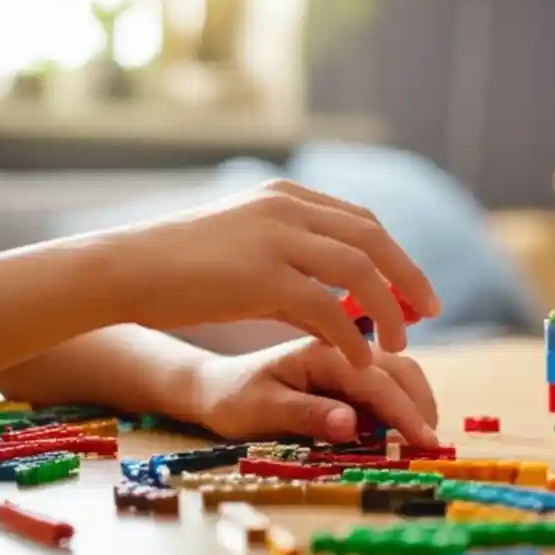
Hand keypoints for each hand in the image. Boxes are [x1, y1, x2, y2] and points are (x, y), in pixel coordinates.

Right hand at [100, 179, 439, 367]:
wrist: (124, 269)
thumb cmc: (179, 270)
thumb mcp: (244, 254)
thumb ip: (293, 270)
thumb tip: (340, 308)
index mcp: (284, 195)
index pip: (360, 220)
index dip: (395, 255)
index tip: (415, 289)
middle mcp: (286, 207)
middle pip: (372, 238)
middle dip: (408, 277)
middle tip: (431, 313)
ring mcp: (274, 237)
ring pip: (358, 270)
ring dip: (388, 310)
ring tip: (399, 345)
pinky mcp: (261, 275)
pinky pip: (327, 307)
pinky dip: (351, 335)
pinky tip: (358, 359)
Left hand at [178, 337, 439, 445]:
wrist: (215, 386)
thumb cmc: (234, 399)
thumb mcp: (261, 411)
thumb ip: (307, 415)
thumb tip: (351, 425)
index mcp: (321, 352)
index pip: (375, 380)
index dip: (404, 412)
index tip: (426, 442)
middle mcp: (339, 346)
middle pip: (398, 366)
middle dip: (420, 403)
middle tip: (431, 444)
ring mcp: (347, 354)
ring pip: (399, 368)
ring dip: (416, 398)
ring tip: (422, 434)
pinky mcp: (348, 366)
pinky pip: (387, 376)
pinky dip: (404, 396)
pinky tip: (403, 421)